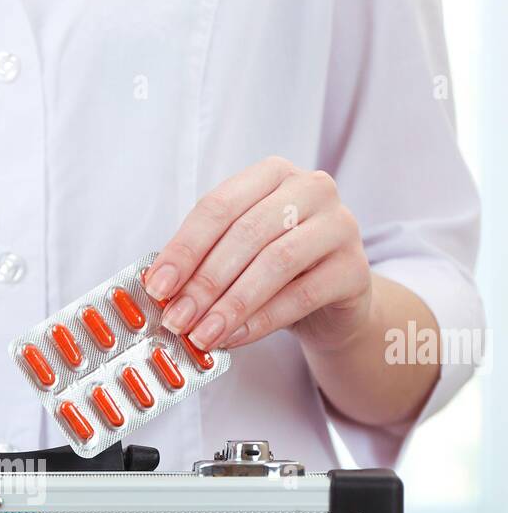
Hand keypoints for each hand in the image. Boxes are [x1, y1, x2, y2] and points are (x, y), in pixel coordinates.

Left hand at [143, 156, 372, 354]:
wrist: (332, 301)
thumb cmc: (276, 271)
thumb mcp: (238, 255)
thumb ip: (204, 261)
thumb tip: (161, 288)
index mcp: (272, 174)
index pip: (219, 207)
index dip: (184, 248)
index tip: (157, 286)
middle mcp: (310, 188)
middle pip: (246, 234)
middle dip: (204, 282)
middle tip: (176, 319)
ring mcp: (339, 224)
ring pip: (275, 263)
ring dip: (231, 305)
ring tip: (201, 335)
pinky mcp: (355, 267)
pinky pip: (301, 296)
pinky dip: (261, 321)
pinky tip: (233, 338)